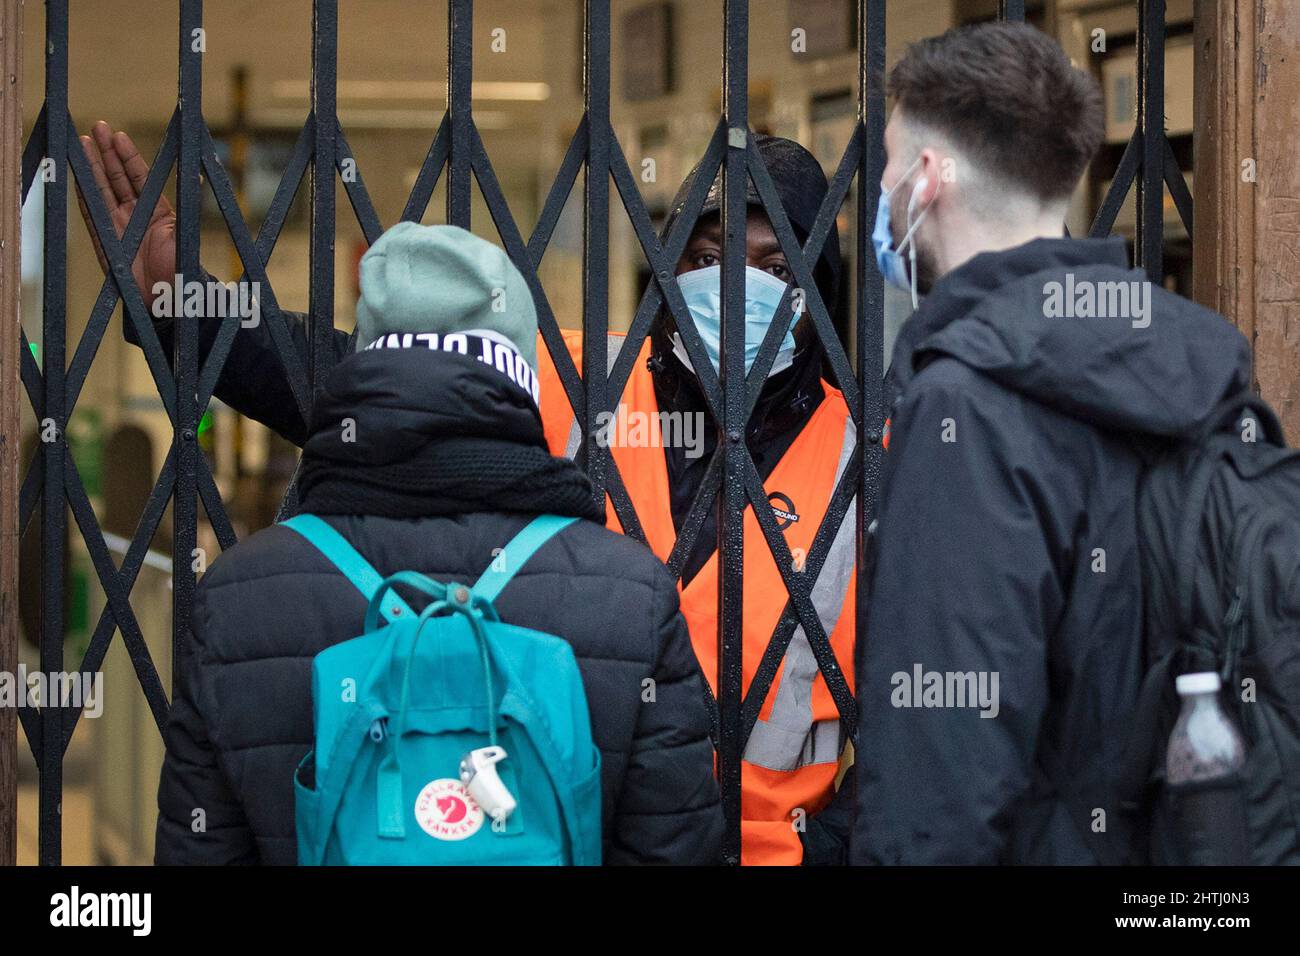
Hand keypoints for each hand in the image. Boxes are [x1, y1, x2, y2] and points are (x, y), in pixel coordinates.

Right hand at [76, 121, 175, 309]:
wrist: (168, 298)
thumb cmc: (182, 268)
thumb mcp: (184, 231)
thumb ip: (187, 202)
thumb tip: (201, 176)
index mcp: (157, 212)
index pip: (139, 178)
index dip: (128, 157)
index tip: (118, 135)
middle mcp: (135, 216)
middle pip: (116, 179)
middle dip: (106, 153)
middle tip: (96, 127)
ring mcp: (117, 227)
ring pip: (100, 190)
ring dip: (91, 167)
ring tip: (81, 142)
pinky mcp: (103, 241)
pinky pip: (90, 213)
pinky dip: (83, 193)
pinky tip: (76, 174)